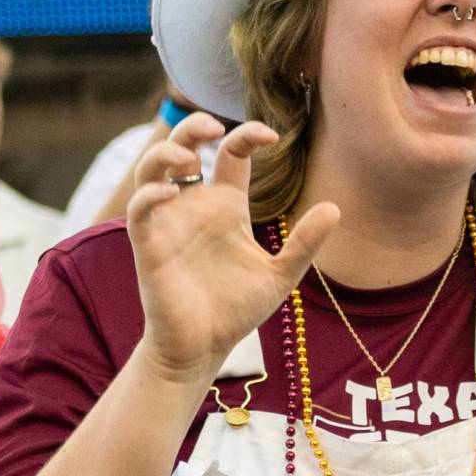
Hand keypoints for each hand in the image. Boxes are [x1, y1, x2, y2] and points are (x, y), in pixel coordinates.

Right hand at [124, 116, 333, 387]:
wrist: (203, 348)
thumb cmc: (236, 310)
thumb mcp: (280, 275)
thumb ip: (305, 242)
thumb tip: (335, 208)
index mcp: (226, 207)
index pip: (231, 155)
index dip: (246, 136)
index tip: (270, 136)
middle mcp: (194, 207)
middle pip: (184, 146)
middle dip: (193, 127)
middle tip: (214, 128)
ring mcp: (168, 223)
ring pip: (152, 170)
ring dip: (165, 153)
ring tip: (189, 158)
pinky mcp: (149, 245)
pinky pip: (140, 209)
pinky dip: (150, 195)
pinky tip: (171, 192)